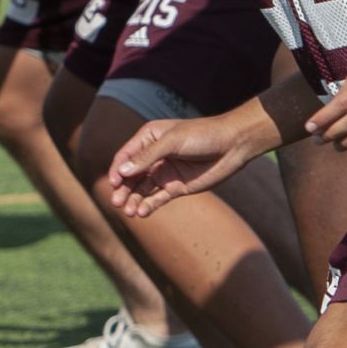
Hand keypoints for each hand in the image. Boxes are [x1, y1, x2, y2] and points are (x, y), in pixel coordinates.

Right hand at [107, 114, 258, 217]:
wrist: (232, 146)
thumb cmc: (202, 135)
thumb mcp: (172, 141)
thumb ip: (147, 157)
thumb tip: (122, 171)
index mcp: (149, 138)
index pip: (125, 156)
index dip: (117, 170)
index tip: (113, 183)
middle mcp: (153, 156)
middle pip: (131, 176)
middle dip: (122, 189)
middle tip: (116, 203)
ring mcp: (164, 172)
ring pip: (142, 190)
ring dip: (133, 200)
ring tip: (129, 212)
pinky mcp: (176, 187)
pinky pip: (157, 198)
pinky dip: (148, 205)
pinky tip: (142, 212)